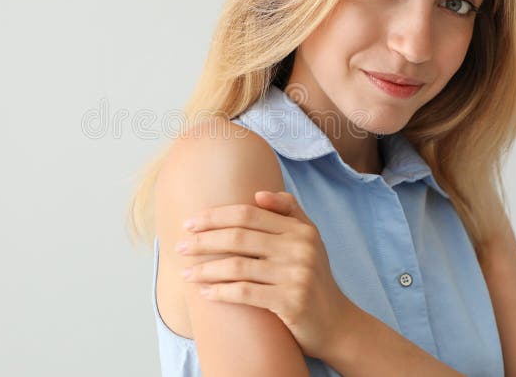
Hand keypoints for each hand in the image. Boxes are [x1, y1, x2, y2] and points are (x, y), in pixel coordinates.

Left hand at [176, 190, 352, 359]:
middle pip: (238, 237)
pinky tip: (205, 293)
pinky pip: (245, 293)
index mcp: (300, 229)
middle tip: (179, 246)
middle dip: (203, 240)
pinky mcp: (291, 302)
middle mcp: (300, 248)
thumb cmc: (313, 278)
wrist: (336, 322)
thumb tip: (258, 194)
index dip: (215, 216)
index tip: (189, 223)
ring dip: (205, 269)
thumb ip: (289, 211)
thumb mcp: (309, 240)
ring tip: (186, 273)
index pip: (248, 214)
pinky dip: (220, 292)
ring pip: (237, 266)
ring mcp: (296, 275)